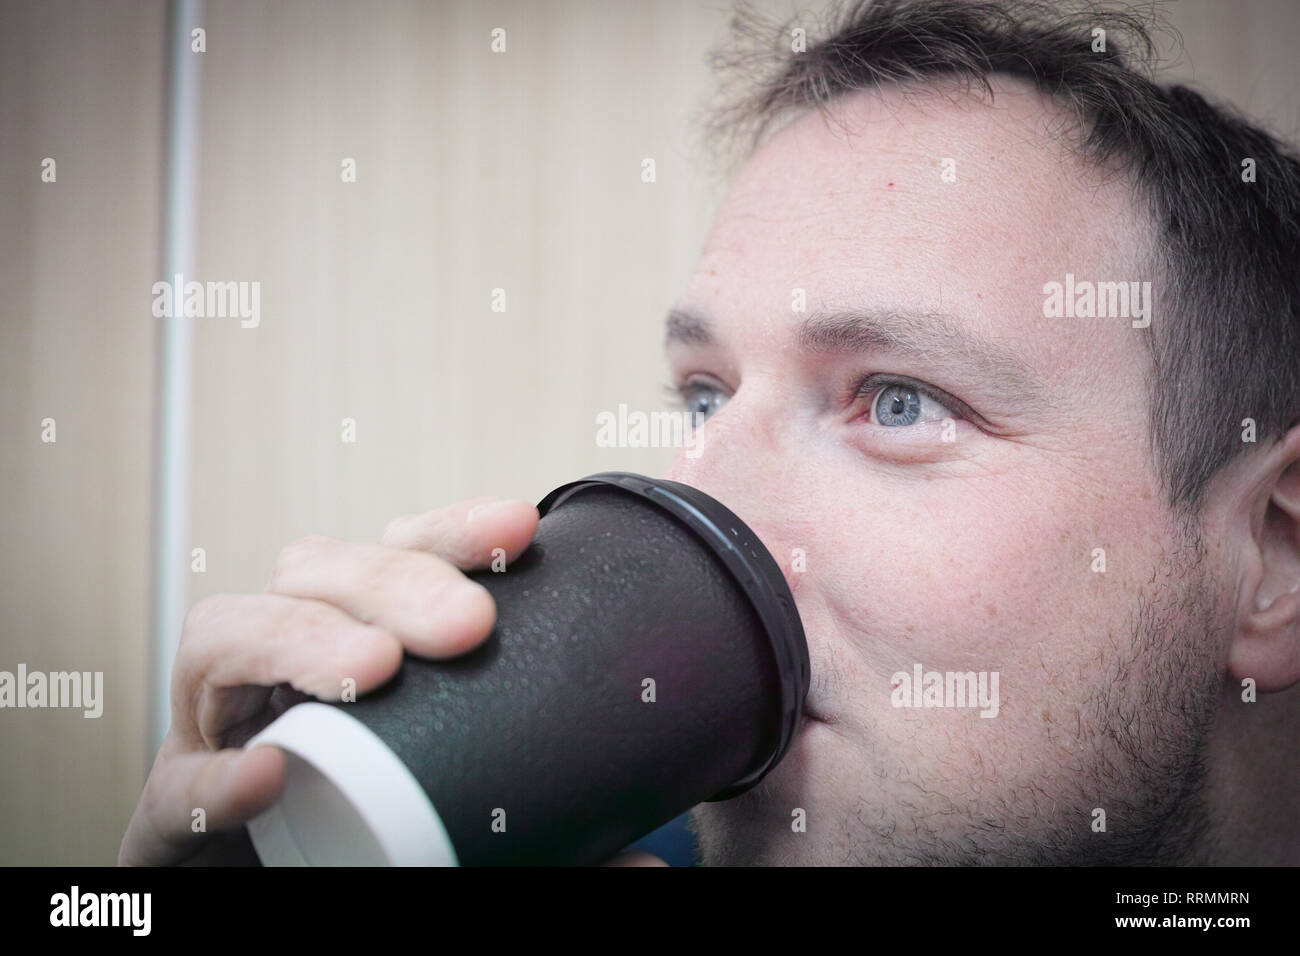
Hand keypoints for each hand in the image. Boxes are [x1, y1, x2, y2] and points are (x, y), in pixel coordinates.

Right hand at [118, 497, 538, 865]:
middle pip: (314, 570)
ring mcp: (217, 725)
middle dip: (390, 579)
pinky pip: (174, 781)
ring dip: (297, 636)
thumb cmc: (371, 838)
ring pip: (223, 633)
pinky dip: (214, 774)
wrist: (281, 888)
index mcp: (355, 641)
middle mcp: (282, 664)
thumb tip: (657, 872)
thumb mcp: (472, 824)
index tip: (522, 525)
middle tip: (465, 623)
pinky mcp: (174, 806)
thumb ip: (556, 840)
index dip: (451, 530)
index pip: (396, 557)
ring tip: (370, 667)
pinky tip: (267, 771)